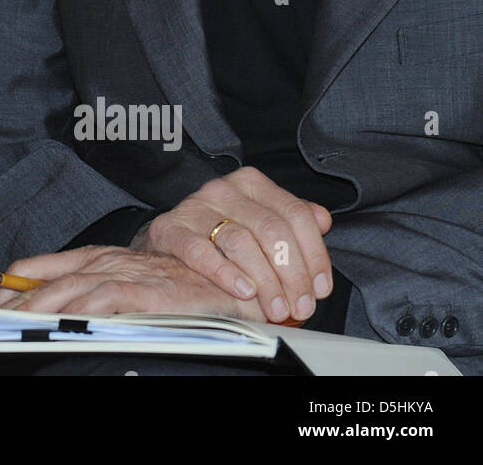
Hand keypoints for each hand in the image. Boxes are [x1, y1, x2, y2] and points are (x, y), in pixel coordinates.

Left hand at [0, 245, 266, 319]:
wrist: (224, 281)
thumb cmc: (175, 288)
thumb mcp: (121, 284)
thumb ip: (87, 295)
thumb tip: (46, 316)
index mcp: (89, 258)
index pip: (31, 268)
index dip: (5, 290)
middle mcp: (99, 261)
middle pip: (40, 283)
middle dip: (11, 307)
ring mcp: (119, 273)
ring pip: (64, 292)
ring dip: (35, 313)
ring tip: (12, 331)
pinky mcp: (141, 290)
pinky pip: (101, 301)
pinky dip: (77, 315)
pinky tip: (61, 328)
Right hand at [129, 167, 332, 323]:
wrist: (170, 241)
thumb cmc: (222, 234)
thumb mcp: (262, 221)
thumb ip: (294, 221)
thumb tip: (322, 219)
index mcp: (251, 183)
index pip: (295, 214)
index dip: (314, 255)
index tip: (320, 288)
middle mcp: (223, 190)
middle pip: (271, 230)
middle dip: (292, 275)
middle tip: (299, 306)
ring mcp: (195, 207)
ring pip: (241, 241)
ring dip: (265, 282)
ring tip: (276, 309)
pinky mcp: (170, 229)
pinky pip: (201, 251)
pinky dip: (225, 273)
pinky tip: (244, 291)